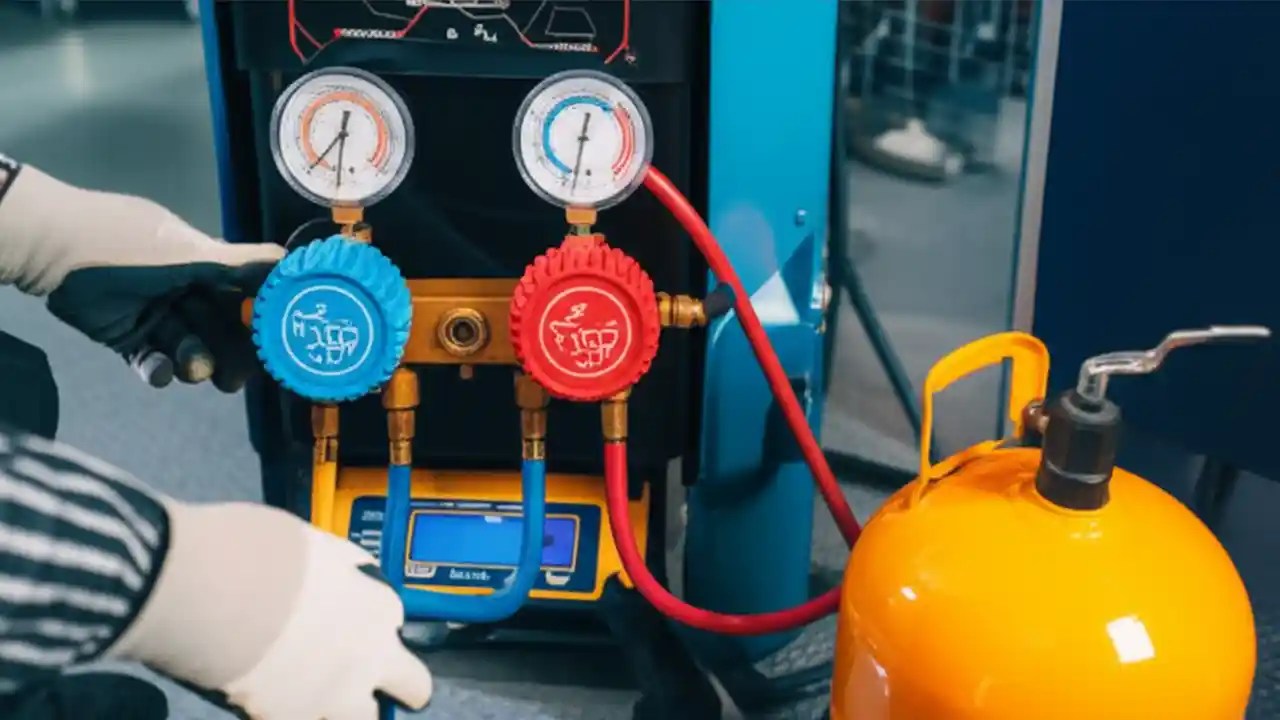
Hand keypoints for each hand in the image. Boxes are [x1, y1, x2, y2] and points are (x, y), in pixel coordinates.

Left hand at [0, 165, 283, 391]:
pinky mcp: (125, 337)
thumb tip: (291, 260)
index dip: (256, 322)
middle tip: (236, 379)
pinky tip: (159, 370)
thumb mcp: (192, 252)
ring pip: (187, 348)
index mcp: (202, 266)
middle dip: (229, 355)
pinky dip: (157, 369)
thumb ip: (242, 264)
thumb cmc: (129, 245)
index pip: (240, 298)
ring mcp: (154, 314)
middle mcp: (181, 290)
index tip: (271, 345)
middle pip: (217, 330)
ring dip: (193, 361)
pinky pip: (150, 360)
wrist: (55, 251)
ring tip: (192, 368)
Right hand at [107, 501, 432, 719]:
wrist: (209, 592)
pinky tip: (271, 700)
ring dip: (348, 709)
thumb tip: (335, 574)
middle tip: (368, 679)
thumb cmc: (253, 551)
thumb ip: (335, 570)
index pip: (395, 621)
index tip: (354, 622)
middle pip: (413, 685)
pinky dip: (291, 714)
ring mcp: (334, 696)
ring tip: (321, 697)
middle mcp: (369, 654)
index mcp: (376, 603)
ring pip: (366, 718)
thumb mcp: (311, 546)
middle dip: (400, 685)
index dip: (373, 623)